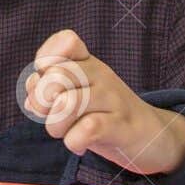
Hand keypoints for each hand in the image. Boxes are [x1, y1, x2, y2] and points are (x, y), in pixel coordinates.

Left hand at [24, 30, 184, 177]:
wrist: (152, 135)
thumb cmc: (105, 113)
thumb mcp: (77, 93)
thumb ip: (49, 89)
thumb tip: (31, 97)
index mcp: (88, 62)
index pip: (65, 41)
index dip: (45, 61)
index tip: (46, 81)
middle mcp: (100, 74)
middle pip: (55, 76)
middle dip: (41, 103)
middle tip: (51, 117)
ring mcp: (112, 99)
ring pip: (67, 103)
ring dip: (55, 125)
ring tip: (65, 132)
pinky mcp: (121, 127)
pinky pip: (87, 129)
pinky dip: (74, 141)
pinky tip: (80, 144)